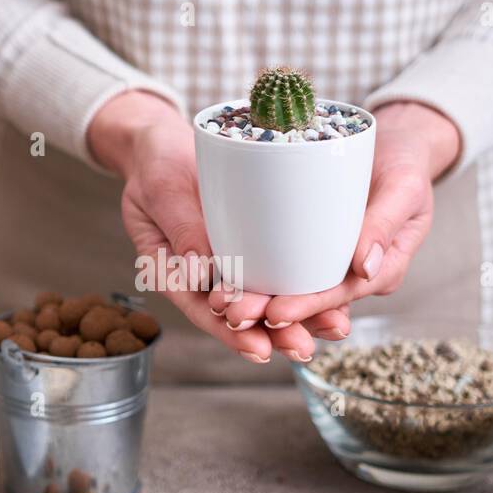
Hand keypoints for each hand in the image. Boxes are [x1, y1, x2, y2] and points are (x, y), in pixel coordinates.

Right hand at [88, 92, 350, 361]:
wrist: (169, 144)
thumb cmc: (156, 165)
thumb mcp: (162, 191)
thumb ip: (181, 228)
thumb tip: (199, 273)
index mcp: (176, 272)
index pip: (204, 310)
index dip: (231, 333)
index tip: (258, 349)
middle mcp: (209, 275)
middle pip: (242, 313)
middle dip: (275, 334)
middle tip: (304, 348)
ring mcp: (235, 261)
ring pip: (268, 296)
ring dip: (301, 316)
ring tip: (334, 329)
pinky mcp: (258, 243)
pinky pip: (283, 267)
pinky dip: (308, 283)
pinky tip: (336, 296)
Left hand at [207, 101, 459, 329]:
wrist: (394, 146)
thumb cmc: (404, 165)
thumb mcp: (403, 187)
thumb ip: (386, 223)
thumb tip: (365, 268)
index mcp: (381, 269)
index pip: (343, 294)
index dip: (309, 306)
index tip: (274, 313)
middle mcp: (354, 274)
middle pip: (312, 300)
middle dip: (273, 310)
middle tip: (235, 314)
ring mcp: (331, 262)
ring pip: (295, 288)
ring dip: (259, 300)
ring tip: (223, 304)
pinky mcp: (311, 246)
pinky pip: (284, 264)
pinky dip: (258, 272)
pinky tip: (226, 278)